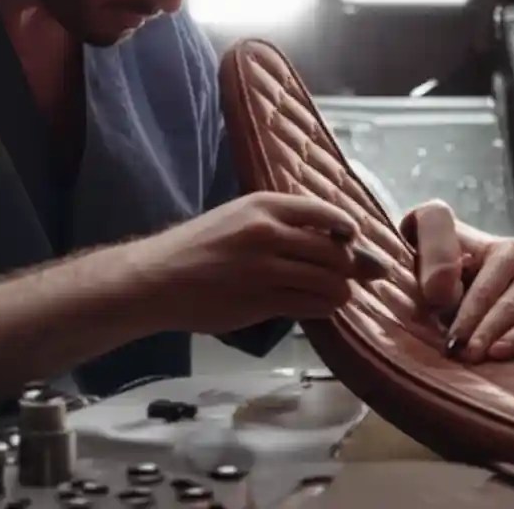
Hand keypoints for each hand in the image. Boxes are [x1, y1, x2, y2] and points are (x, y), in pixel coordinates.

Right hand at [130, 191, 387, 333]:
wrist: (157, 278)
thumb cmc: (201, 246)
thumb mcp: (241, 217)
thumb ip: (285, 223)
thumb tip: (340, 238)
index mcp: (265, 206)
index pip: (328, 214)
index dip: (348, 230)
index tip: (352, 239)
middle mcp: (269, 233)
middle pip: (336, 252)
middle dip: (352, 266)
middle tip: (356, 274)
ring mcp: (265, 269)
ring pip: (330, 282)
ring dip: (341, 291)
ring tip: (336, 294)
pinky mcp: (261, 302)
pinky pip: (312, 305)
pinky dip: (324, 307)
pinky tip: (320, 306)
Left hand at [401, 200, 513, 362]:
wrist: (441, 264)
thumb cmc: (432, 248)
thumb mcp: (423, 228)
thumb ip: (434, 247)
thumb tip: (445, 290)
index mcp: (508, 249)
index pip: (492, 287)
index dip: (471, 313)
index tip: (452, 338)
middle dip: (488, 332)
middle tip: (466, 355)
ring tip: (491, 355)